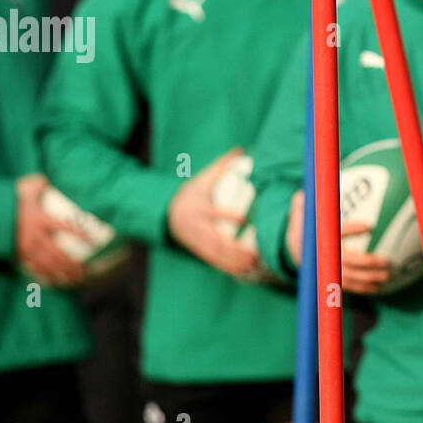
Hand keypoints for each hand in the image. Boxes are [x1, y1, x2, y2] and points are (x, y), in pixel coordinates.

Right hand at [15, 173, 87, 286]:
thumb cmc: (7, 201)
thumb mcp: (23, 187)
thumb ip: (37, 184)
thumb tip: (45, 180)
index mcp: (39, 219)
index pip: (65, 228)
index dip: (80, 234)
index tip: (94, 240)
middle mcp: (34, 236)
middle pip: (58, 254)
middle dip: (72, 265)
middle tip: (85, 272)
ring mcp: (25, 248)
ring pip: (47, 265)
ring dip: (62, 273)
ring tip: (75, 279)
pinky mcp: (17, 254)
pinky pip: (34, 268)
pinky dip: (46, 275)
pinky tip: (55, 280)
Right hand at [167, 147, 261, 277]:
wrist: (168, 212)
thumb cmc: (193, 193)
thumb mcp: (202, 178)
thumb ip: (221, 166)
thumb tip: (242, 150)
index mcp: (197, 206)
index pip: (211, 211)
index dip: (226, 215)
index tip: (243, 217)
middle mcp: (195, 226)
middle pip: (213, 239)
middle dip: (233, 248)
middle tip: (253, 253)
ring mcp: (195, 240)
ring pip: (213, 254)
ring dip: (233, 261)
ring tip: (252, 264)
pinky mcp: (197, 250)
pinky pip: (212, 262)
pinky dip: (227, 268)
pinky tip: (243, 272)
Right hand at [285, 189, 390, 293]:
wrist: (291, 246)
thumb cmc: (304, 222)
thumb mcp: (301, 207)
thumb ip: (308, 198)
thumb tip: (320, 182)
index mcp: (316, 236)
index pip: (335, 232)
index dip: (351, 229)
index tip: (369, 225)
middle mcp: (321, 254)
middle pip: (344, 260)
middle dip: (365, 261)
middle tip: (385, 260)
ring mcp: (324, 268)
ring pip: (347, 276)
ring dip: (367, 278)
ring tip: (386, 276)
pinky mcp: (328, 277)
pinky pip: (345, 285)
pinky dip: (360, 288)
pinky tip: (376, 288)